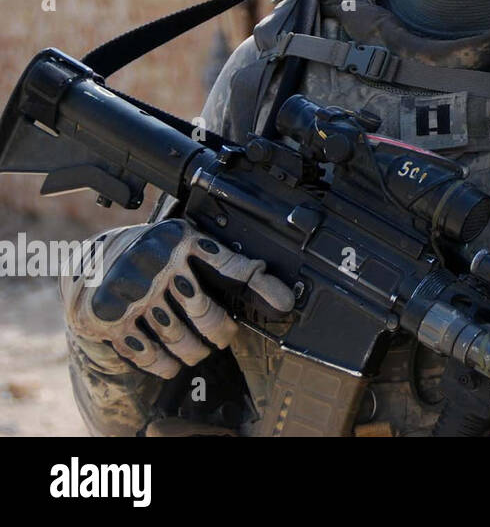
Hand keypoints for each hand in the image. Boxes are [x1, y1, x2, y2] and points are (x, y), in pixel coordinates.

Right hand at [60, 218, 294, 378]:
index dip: (259, 286)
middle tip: (225, 337)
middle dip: (220, 331)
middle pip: (204, 310)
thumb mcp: (188, 246)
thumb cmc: (153, 255)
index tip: (284, 303)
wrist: (90, 262)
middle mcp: (157, 261)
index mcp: (181, 238)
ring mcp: (133, 290)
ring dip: (193, 351)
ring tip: (198, 353)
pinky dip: (163, 364)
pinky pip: (147, 352)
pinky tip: (171, 366)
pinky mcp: (111, 317)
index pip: (229, 265)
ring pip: (178, 336)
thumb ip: (228, 264)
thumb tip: (277, 292)